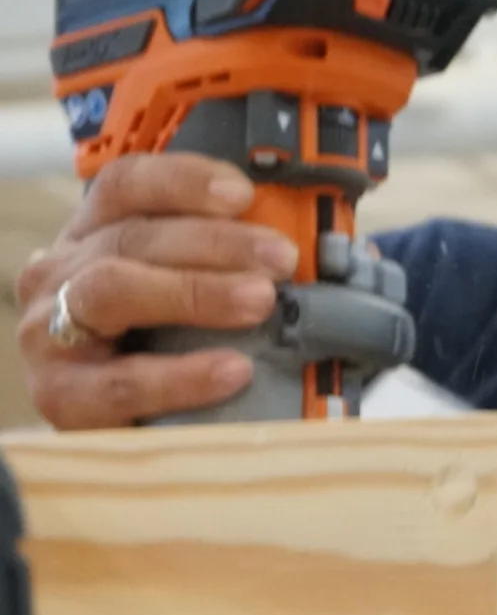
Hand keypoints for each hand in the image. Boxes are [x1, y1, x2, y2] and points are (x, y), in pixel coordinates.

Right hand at [16, 153, 299, 428]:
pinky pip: (121, 381)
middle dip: (214, 242)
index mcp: (94, 236)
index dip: (182, 181)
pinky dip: (181, 375)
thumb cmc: (163, 350)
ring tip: (261, 301)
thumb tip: (328, 254)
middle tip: (281, 258)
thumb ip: (237, 267)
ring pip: (112, 290)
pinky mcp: (61, 396)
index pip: (126, 186)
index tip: (242, 194)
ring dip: (195, 291)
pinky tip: (232, 370)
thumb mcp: (191, 295)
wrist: (119, 434)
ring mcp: (50, 332)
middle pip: (131, 237)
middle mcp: (61, 274)